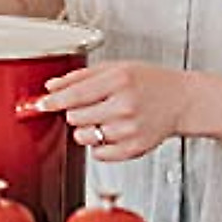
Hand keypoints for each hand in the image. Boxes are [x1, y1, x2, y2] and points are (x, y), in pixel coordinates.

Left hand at [39, 61, 193, 160]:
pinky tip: (110, 131)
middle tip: (87, 105)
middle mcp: (125, 107)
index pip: (74, 95)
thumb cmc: (149, 81)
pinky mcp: (135, 149)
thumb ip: (79, 76)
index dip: (52, 101)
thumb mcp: (114, 67)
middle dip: (73, 112)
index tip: (40, 104)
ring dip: (84, 128)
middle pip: (74, 117)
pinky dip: (98, 145)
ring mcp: (130, 130)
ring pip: (83, 137)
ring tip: (101, 117)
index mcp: (118, 81)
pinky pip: (99, 154)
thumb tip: (51, 86)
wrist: (182, 100)